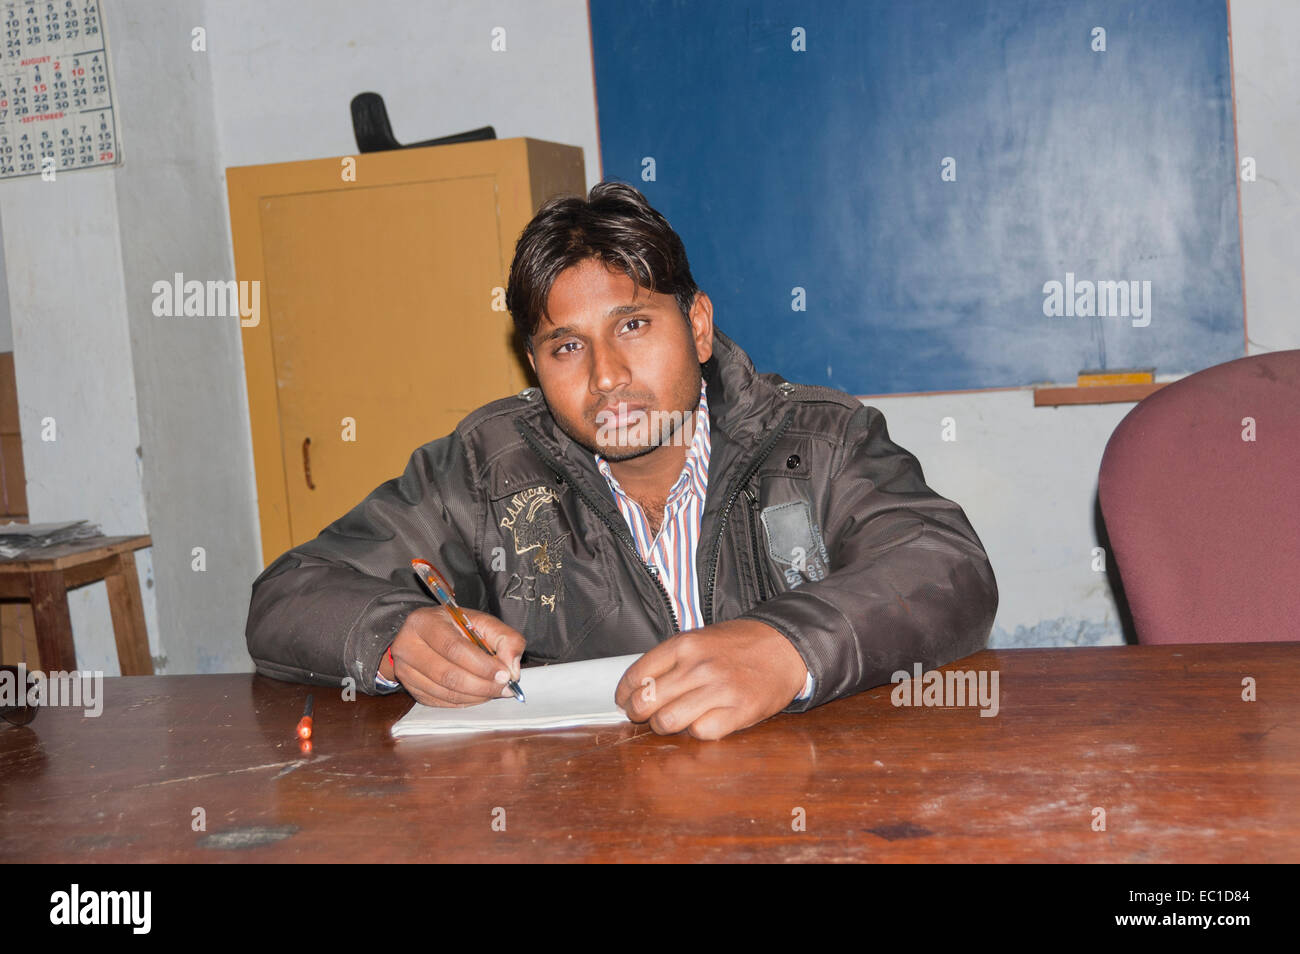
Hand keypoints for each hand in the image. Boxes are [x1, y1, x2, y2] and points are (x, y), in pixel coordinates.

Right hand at [380, 606, 524, 706]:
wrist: (426, 634)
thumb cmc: (455, 627)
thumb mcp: (481, 622)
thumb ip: (505, 638)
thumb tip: (512, 668)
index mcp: (424, 622)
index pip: (453, 648)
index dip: (482, 665)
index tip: (505, 674)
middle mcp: (408, 646)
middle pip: (447, 674)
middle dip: (481, 685)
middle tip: (504, 688)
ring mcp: (405, 670)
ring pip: (444, 692)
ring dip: (475, 696)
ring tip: (495, 691)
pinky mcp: (410, 688)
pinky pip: (440, 702)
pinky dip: (464, 702)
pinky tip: (478, 695)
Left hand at [614, 620, 808, 739]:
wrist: (785, 647)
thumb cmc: (738, 646)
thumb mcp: (699, 640)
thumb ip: (670, 660)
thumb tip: (638, 687)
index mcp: (684, 645)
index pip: (636, 676)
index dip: (625, 694)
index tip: (626, 700)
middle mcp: (698, 666)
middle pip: (646, 702)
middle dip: (640, 714)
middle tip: (647, 715)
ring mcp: (718, 690)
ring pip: (667, 722)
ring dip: (664, 726)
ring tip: (673, 720)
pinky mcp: (738, 712)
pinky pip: (700, 733)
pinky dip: (697, 731)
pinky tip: (704, 720)